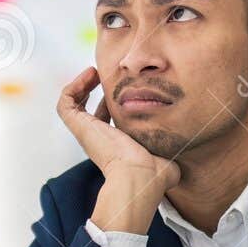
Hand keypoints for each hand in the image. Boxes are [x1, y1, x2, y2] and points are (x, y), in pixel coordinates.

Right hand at [56, 67, 179, 232]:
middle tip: (111, 77)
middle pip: (94, 115)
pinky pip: (66, 103)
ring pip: (75, 107)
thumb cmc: (157, 171)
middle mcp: (102, 141)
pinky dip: (74, 86)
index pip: (112, 125)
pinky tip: (91, 74)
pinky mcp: (80, 127)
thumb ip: (173, 147)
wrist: (141, 174)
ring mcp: (89, 134)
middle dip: (102, 94)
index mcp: (120, 148)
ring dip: (82, 86)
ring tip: (96, 71)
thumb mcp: (168, 153)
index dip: (116, 107)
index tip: (129, 91)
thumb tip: (181, 149)